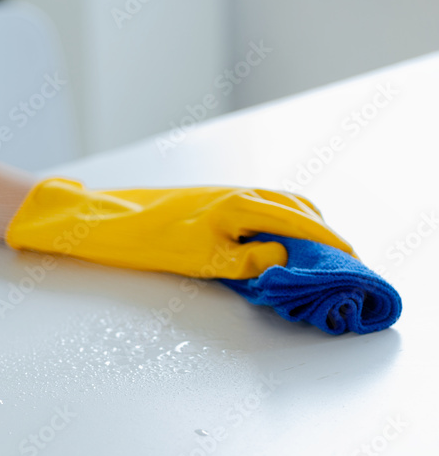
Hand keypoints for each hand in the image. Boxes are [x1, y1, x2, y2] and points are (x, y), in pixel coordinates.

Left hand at [5, 179, 352, 278]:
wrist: (102, 221)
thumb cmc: (146, 240)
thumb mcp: (200, 258)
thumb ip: (245, 261)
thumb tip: (282, 259)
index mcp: (238, 206)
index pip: (299, 222)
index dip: (329, 243)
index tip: (352, 261)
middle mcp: (236, 195)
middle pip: (296, 207)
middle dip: (324, 233)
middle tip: (342, 260)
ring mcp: (222, 196)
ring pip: (279, 204)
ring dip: (303, 225)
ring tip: (315, 253)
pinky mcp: (209, 203)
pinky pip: (259, 207)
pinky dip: (280, 221)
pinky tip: (275, 240)